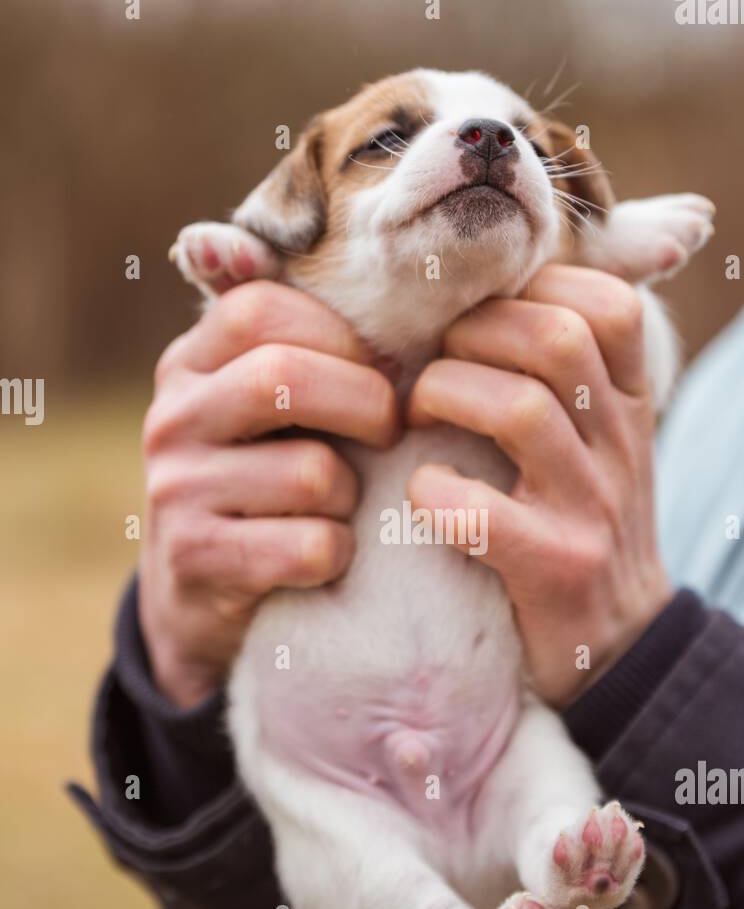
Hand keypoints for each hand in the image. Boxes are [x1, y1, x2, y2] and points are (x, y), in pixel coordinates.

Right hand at [139, 282, 398, 707]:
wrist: (196, 598)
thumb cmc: (264, 485)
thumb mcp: (265, 411)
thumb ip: (308, 355)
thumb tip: (406, 325)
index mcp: (190, 364)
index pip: (260, 310)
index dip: (340, 335)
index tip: (379, 371)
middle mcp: (172, 418)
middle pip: (281, 375)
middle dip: (366, 403)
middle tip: (391, 433)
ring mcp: (176, 490)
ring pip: (311, 471)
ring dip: (352, 494)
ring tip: (340, 506)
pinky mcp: (195, 558)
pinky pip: (309, 545)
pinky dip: (338, 554)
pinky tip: (324, 558)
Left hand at [406, 265, 672, 705]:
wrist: (621, 646)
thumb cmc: (585, 523)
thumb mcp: (600, 441)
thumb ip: (569, 375)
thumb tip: (485, 298)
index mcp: (632, 405)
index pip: (610, 304)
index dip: (536, 288)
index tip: (484, 317)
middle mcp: (621, 446)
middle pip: (557, 337)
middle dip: (474, 332)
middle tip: (434, 364)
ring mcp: (593, 508)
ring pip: (521, 409)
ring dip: (445, 396)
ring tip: (415, 415)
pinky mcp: (556, 568)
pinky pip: (482, 511)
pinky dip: (433, 491)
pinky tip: (423, 496)